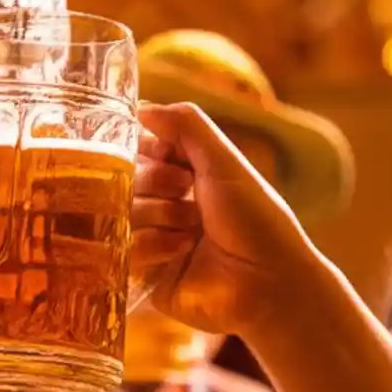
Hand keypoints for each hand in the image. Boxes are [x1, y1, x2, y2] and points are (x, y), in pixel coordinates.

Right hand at [132, 103, 320, 335]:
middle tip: (185, 191)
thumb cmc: (256, 220)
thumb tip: (142, 108)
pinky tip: (181, 251)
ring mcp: (154, 240)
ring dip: (159, 214)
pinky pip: (123, 247)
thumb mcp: (224, 162)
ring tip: (191, 229)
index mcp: (185, 177)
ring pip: (122, 212)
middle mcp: (166, 206)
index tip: (165, 153)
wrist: (269, 282)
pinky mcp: (144, 274)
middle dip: (157, 182)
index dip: (147, 148)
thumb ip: (187, 125)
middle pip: (127, 179)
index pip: (140, 150)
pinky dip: (152, 244)